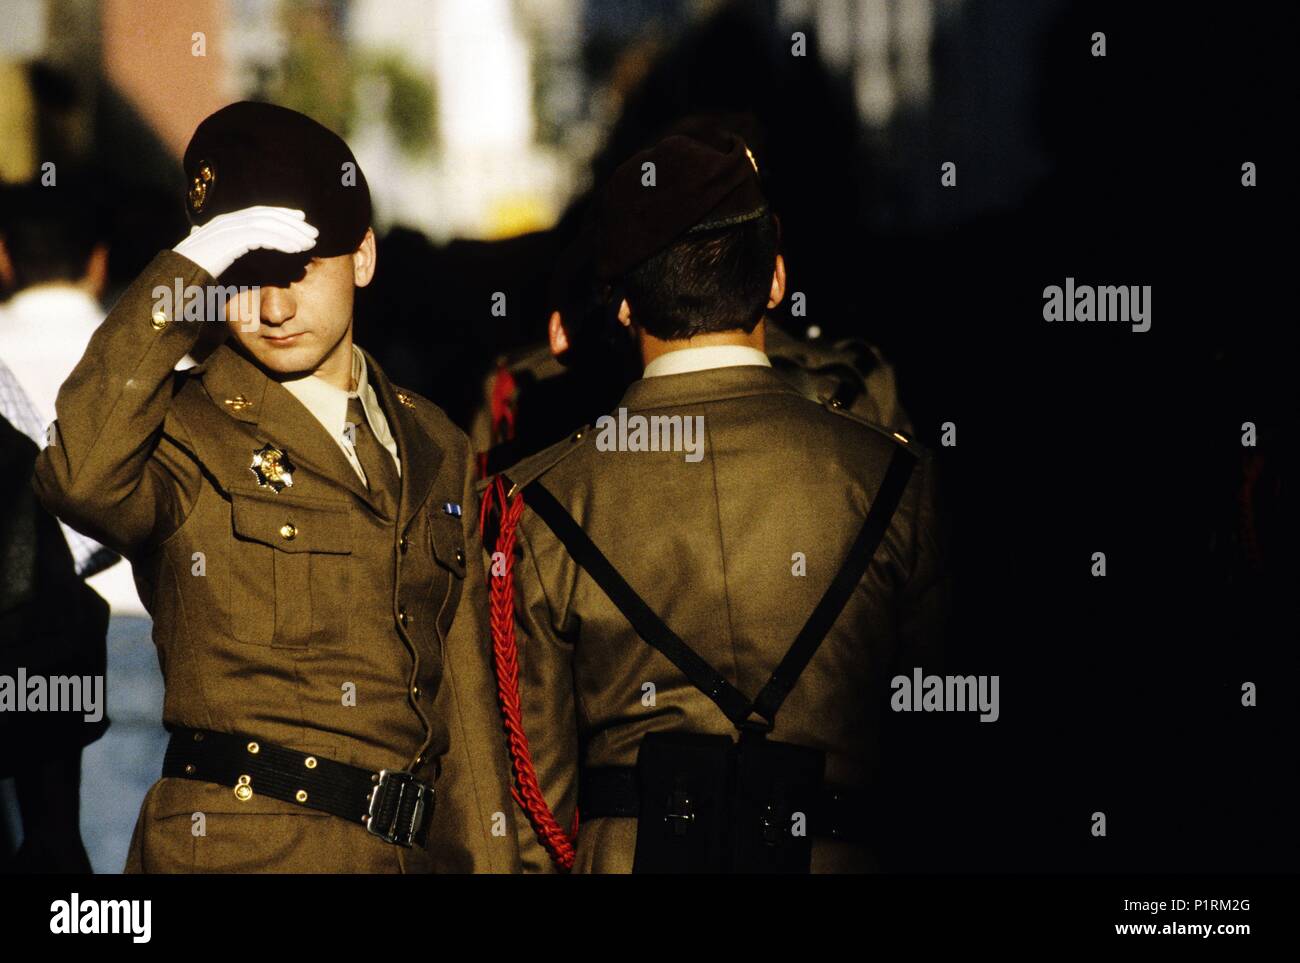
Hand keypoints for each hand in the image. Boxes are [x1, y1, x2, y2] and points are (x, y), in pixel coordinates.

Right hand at [173, 206, 317, 277]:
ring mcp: (224, 229)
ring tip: (310, 243)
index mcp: (222, 224)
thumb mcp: (212, 260)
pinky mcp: (228, 241)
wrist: (175, 283)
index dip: (280, 214)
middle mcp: (224, 222)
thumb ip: (221, 251)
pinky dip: (282, 241)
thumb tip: (220, 246)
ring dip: (291, 233)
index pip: (256, 212)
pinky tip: (297, 249)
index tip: (301, 220)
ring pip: (266, 224)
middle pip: (264, 215)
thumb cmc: (192, 275)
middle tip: (313, 232)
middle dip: (291, 222)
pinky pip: (261, 236)